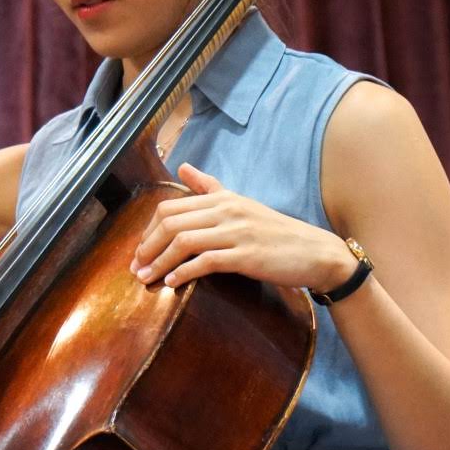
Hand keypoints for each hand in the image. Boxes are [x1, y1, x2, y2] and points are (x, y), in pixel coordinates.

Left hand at [129, 163, 357, 290]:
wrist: (315, 252)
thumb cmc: (275, 233)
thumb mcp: (241, 204)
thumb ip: (209, 187)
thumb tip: (181, 166)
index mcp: (222, 198)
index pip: (170, 207)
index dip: (148, 231)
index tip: (139, 251)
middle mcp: (227, 210)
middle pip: (171, 222)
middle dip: (147, 247)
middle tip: (135, 268)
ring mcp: (237, 232)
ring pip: (184, 241)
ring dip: (159, 262)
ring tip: (146, 278)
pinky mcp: (247, 255)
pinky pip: (206, 261)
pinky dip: (184, 272)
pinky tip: (173, 283)